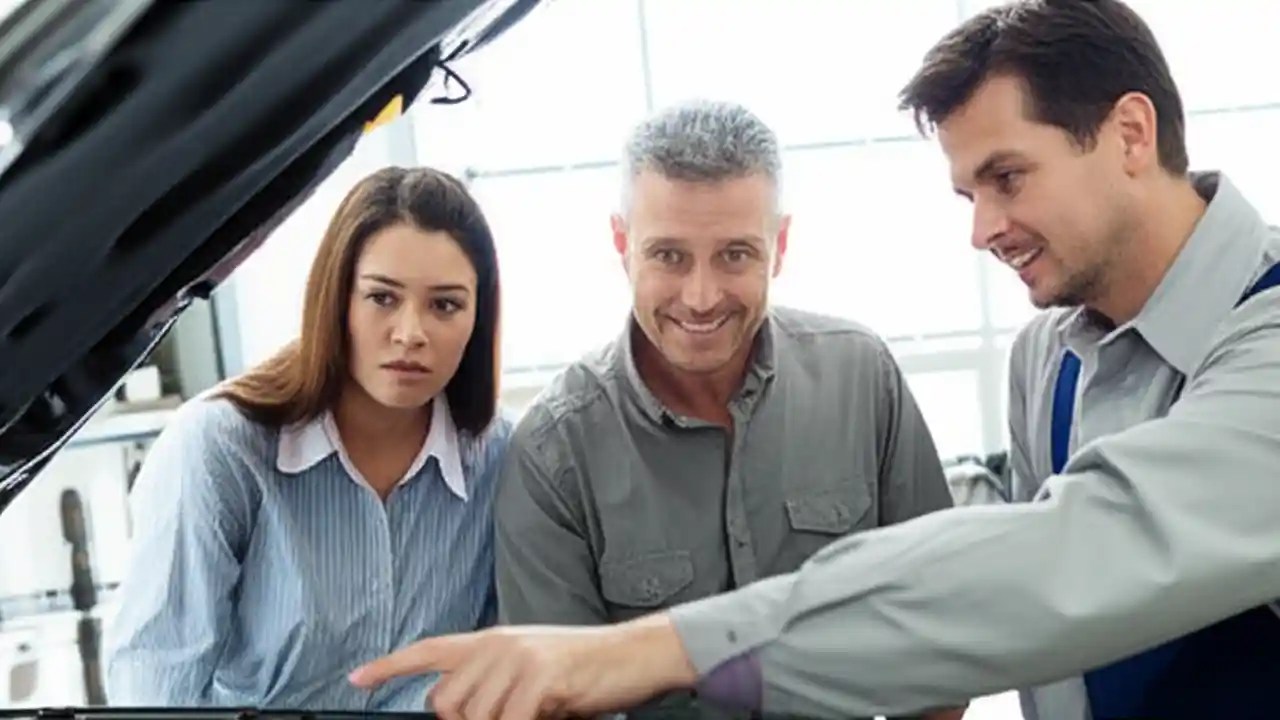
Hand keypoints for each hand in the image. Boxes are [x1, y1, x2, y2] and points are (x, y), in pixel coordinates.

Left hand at [348, 613, 697, 719]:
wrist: (633, 656)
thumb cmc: (584, 673)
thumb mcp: (531, 674)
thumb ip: (493, 687)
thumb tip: (459, 712)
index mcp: (492, 640)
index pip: (430, 651)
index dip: (390, 666)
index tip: (358, 679)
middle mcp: (498, 643)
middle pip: (446, 704)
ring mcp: (517, 657)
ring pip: (474, 718)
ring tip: (535, 715)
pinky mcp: (540, 675)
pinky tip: (544, 718)